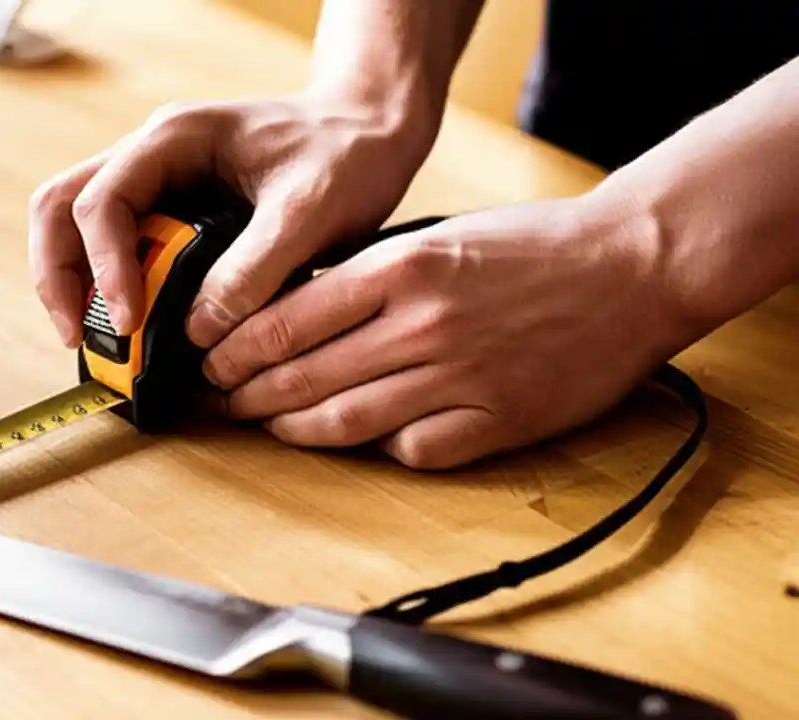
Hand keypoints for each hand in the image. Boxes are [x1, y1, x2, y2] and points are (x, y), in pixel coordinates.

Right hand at [27, 93, 438, 347]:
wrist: (372, 131)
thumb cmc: (348, 155)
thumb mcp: (310, 212)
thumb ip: (254, 270)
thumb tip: (198, 333)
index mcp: (173, 139)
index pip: (103, 201)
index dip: (104, 266)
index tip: (130, 322)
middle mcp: (150, 156)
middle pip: (60, 208)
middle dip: (59, 276)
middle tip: (76, 339)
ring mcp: (154, 182)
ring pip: (76, 227)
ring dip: (75, 284)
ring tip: (95, 342)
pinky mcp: (170, 211)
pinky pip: (115, 246)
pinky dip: (108, 287)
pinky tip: (130, 328)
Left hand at [202, 195, 695, 468]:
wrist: (632, 265)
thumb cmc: (533, 245)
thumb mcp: (437, 236)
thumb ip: (367, 274)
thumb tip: (294, 310)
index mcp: (403, 266)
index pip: (288, 318)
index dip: (237, 348)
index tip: (211, 359)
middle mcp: (423, 322)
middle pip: (305, 373)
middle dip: (248, 393)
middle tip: (220, 401)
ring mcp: (461, 376)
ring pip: (347, 419)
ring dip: (294, 428)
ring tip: (266, 427)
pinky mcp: (498, 419)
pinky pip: (416, 449)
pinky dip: (382, 448)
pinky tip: (363, 440)